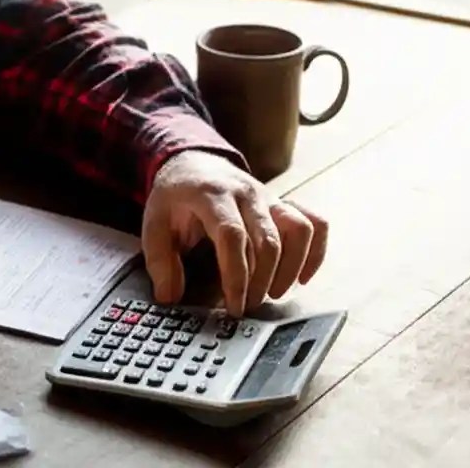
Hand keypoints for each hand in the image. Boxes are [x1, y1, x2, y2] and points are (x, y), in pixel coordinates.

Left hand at [141, 151, 327, 316]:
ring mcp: (270, 197)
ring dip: (290, 268)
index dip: (237, 275)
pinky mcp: (284, 204)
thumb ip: (159, 260)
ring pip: (299, 230)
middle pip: (268, 240)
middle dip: (261, 280)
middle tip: (248, 306)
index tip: (235, 305)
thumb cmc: (175, 197)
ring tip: (272, 293)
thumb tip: (169, 296)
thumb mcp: (154, 223)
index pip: (232, 236)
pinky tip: (302, 277)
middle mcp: (246, 193)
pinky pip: (315, 223)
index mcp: (211, 196)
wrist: (193, 163)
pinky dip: (315, 251)